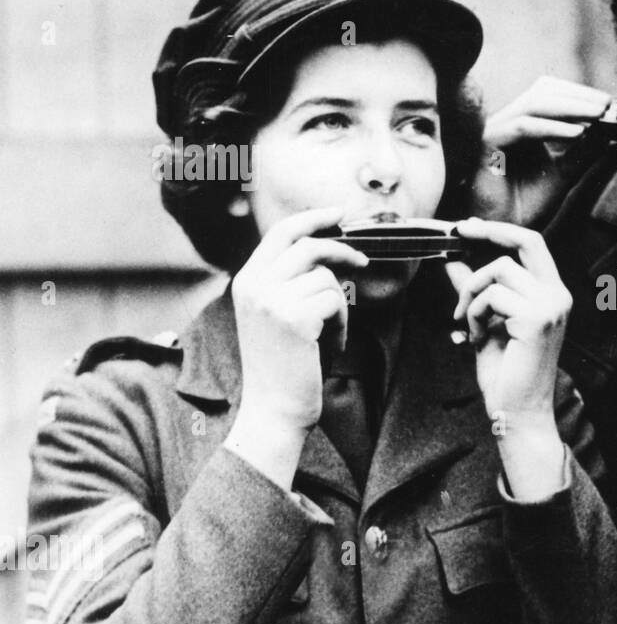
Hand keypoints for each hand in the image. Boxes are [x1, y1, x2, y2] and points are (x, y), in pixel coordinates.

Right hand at [225, 207, 367, 488]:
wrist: (274, 409)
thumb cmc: (285, 365)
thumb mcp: (277, 315)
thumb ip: (290, 282)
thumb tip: (330, 251)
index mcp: (246, 281)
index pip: (280, 233)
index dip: (313, 218)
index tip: (339, 214)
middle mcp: (254, 285)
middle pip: (307, 244)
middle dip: (341, 248)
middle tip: (363, 263)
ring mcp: (271, 300)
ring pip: (327, 277)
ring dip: (340, 306)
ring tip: (330, 333)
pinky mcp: (294, 317)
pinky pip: (336, 301)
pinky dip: (343, 323)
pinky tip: (329, 345)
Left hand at [446, 219, 571, 498]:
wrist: (517, 411)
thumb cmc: (506, 374)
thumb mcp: (485, 323)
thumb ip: (475, 292)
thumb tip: (453, 263)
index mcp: (552, 295)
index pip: (533, 245)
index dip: (501, 230)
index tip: (469, 226)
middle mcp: (558, 296)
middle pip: (524, 242)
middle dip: (488, 232)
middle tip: (458, 233)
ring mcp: (550, 306)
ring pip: (497, 271)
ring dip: (471, 294)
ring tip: (469, 323)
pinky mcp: (536, 319)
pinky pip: (490, 297)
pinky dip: (473, 314)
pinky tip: (477, 338)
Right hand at [470, 77, 611, 226]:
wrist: (500, 231)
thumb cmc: (524, 206)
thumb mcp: (565, 174)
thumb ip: (585, 154)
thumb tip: (614, 136)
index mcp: (524, 124)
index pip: (552, 94)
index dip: (580, 95)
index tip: (609, 104)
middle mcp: (508, 121)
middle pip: (543, 91)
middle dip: (578, 96)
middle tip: (606, 105)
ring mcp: (496, 129)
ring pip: (534, 103)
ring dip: (570, 107)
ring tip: (597, 115)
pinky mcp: (487, 142)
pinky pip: (523, 127)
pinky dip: (552, 128)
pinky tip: (577, 133)